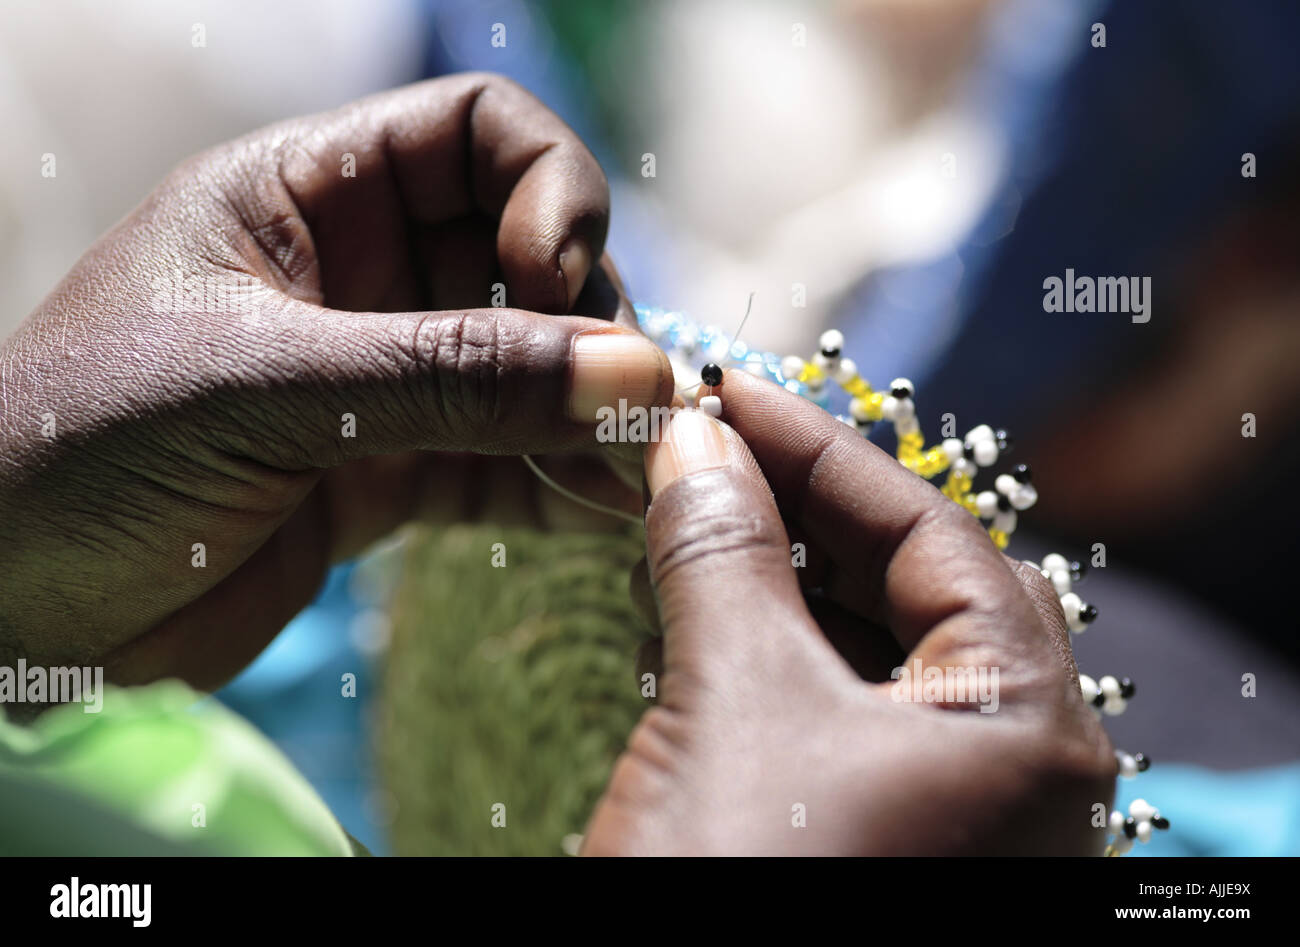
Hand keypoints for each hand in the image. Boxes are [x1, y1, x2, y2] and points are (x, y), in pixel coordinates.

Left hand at [0, 74, 671, 688]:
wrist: (0, 612)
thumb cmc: (76, 449)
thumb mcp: (265, 385)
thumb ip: (451, 375)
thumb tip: (632, 375)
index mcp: (309, 195)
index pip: (481, 135)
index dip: (548, 193)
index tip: (555, 283)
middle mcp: (361, 276)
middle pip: (531, 257)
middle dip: (588, 325)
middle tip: (622, 409)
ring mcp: (383, 382)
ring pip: (533, 370)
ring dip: (591, 416)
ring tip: (629, 475)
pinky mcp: (392, 479)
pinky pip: (505, 464)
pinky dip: (559, 486)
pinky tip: (598, 513)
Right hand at [584, 370, 1115, 854]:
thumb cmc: (742, 883)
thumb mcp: (734, 700)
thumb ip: (723, 551)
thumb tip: (691, 439)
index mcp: (1027, 727)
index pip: (931, 531)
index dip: (818, 447)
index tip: (721, 391)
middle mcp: (1011, 768)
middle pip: (908, 585)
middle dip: (796, 507)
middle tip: (697, 443)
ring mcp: (947, 811)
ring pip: (867, 648)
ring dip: (776, 574)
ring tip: (689, 509)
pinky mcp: (879, 838)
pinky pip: (835, 710)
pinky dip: (769, 648)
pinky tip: (702, 605)